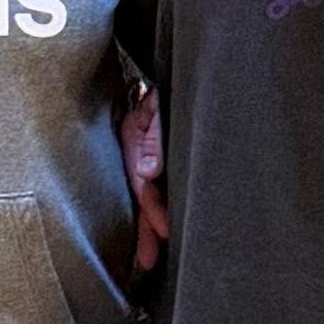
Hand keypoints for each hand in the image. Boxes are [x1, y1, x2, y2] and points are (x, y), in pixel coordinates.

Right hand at [119, 77, 168, 266]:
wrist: (190, 62)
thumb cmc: (172, 85)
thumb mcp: (162, 107)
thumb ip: (155, 138)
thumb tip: (146, 173)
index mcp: (133, 136)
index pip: (141, 182)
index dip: (152, 209)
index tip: (164, 232)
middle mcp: (137, 148)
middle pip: (140, 195)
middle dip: (145, 228)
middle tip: (147, 261)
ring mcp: (147, 152)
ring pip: (148, 194)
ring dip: (151, 222)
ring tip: (151, 255)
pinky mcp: (159, 155)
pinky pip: (156, 186)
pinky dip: (158, 207)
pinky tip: (161, 227)